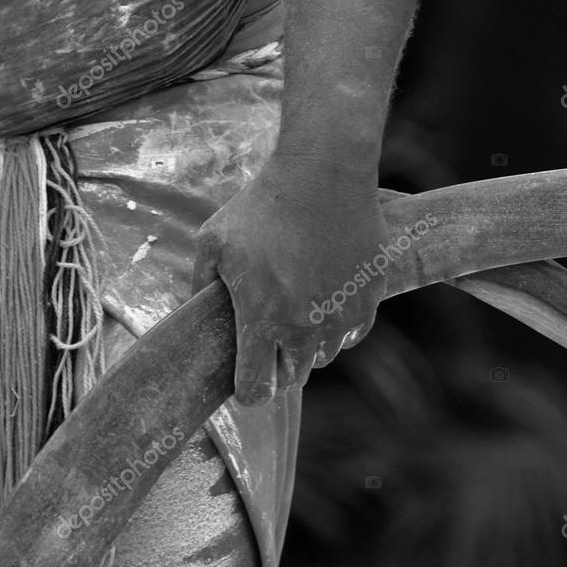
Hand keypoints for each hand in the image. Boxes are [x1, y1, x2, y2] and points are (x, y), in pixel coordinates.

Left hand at [192, 153, 387, 405]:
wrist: (323, 176)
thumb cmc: (262, 207)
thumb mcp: (213, 242)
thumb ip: (199, 286)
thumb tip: (197, 316)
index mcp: (262, 320)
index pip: (255, 390)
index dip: (248, 390)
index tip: (246, 377)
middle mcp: (304, 329)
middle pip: (292, 379)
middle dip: (278, 365)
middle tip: (270, 336)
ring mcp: (341, 317)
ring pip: (323, 357)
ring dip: (309, 344)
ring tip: (298, 310)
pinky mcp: (369, 300)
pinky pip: (352, 334)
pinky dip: (339, 325)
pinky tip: (327, 298)